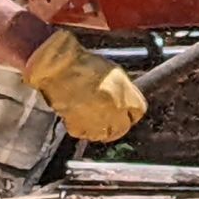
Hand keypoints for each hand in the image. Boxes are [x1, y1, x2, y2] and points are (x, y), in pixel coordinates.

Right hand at [24, 29, 145, 141]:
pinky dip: (80, 127)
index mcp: (127, 96)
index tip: (126, 111)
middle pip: (122, 127)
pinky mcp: (77, 125)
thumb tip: (123, 97)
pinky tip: (77, 118)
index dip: (130, 111)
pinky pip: (83, 132)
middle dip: (118, 124)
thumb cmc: (84, 63)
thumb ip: (122, 88)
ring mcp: (97, 121)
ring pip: (103, 134)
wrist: (59, 66)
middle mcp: (116, 112)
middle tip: (110, 120)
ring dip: (100, 129)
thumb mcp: (112, 71)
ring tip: (93, 120)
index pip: (138, 111)